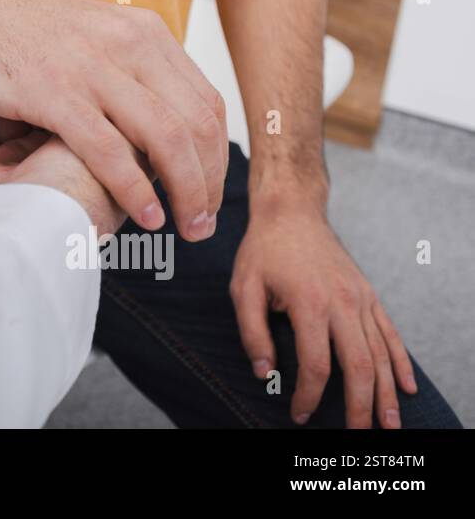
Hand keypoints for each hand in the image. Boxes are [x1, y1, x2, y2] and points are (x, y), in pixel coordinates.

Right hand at [0, 0, 227, 239]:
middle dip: (209, 181)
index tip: (206, 191)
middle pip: (198, 122)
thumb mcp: (74, 41)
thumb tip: (112, 139)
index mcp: (138, 30)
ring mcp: (91, 66)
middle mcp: (127, 42)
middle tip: (203, 223)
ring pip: (168, 138)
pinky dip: (136, 190)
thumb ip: (103, 82)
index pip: (204, 99)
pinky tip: (145, 217)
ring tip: (185, 228)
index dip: (215, 154)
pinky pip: (112, 150)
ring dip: (187, 192)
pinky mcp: (53, 91)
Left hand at [231, 203, 416, 427]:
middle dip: (360, 406)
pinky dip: (399, 363)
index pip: (316, 364)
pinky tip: (405, 387)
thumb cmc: (263, 250)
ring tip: (388, 425)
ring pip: (380, 354)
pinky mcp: (369, 295)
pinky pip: (390, 334)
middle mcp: (342, 303)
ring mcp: (360, 299)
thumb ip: (251, 332)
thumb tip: (264, 371)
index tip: (299, 413)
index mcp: (310, 303)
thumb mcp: (243, 287)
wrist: (292, 212)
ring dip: (385, 393)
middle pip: (358, 366)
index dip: (309, 395)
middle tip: (357, 436)